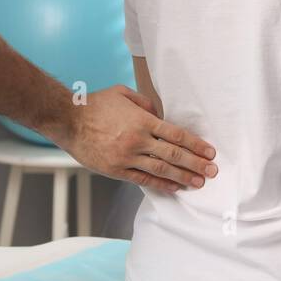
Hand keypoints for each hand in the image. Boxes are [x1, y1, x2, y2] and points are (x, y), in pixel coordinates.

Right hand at [59, 84, 217, 194]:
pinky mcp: (116, 169)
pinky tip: (174, 186)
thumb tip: (160, 114)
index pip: (176, 134)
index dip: (195, 144)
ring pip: (161, 169)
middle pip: (173, 154)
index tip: (210, 152)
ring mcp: (126, 157)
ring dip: (182, 176)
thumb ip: (145, 103)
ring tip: (199, 182)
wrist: (68, 120)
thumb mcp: (123, 94)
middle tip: (212, 171)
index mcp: (141, 121)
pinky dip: (160, 183)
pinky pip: (143, 179)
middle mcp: (137, 140)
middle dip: (195, 164)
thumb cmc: (95, 104)